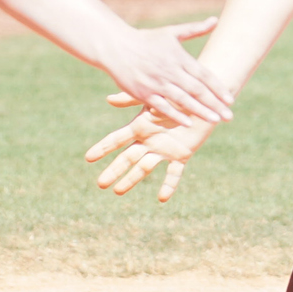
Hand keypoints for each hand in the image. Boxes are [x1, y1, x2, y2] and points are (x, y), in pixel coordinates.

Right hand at [84, 99, 216, 201]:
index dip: (103, 148)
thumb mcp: (155, 96)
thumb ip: (132, 99)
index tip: (88, 158)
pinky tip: (162, 198)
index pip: (117, 139)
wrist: (204, 99)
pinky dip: (169, 185)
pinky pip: (174, 173)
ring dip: (131, 180)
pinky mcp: (181, 155)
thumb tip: (109, 99)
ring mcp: (164, 149)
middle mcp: (149, 140)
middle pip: (127, 158)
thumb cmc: (179, 93)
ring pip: (144, 168)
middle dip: (114, 171)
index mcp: (141, 126)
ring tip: (118, 192)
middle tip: (100, 184)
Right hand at [97, 18, 234, 125]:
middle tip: (229, 116)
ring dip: (200, 111)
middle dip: (215, 104)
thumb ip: (195, 29)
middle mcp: (170, 71)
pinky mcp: (143, 93)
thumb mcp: (171, 32)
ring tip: (215, 120)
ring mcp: (157, 83)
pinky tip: (188, 123)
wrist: (116, 46)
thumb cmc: (146, 39)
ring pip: (183, 100)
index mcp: (179, 57)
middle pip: (197, 90)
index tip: (230, 99)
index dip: (218, 88)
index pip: (204, 75)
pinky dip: (175, 115)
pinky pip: (162, 106)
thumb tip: (215, 20)